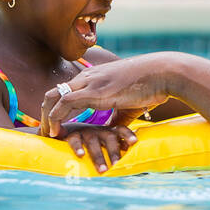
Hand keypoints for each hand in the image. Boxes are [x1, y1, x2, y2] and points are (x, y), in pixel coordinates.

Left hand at [41, 53, 174, 138]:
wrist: (163, 73)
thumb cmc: (152, 86)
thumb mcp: (130, 104)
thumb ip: (117, 117)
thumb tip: (112, 132)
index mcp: (95, 78)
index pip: (65, 91)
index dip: (56, 110)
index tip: (55, 128)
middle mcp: (88, 77)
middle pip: (53, 93)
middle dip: (45, 114)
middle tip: (47, 134)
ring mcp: (90, 82)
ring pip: (54, 96)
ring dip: (46, 118)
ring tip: (48, 136)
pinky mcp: (94, 91)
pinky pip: (64, 103)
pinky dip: (55, 118)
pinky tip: (58, 132)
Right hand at [50, 122, 138, 173]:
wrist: (66, 132)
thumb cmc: (91, 143)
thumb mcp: (104, 145)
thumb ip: (117, 153)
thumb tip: (139, 170)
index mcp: (109, 132)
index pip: (121, 130)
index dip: (128, 135)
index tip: (134, 142)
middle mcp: (99, 130)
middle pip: (109, 138)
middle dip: (114, 152)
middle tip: (117, 165)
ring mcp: (85, 132)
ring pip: (93, 142)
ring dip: (99, 156)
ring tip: (102, 170)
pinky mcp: (71, 135)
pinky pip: (75, 140)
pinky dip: (78, 147)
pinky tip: (81, 156)